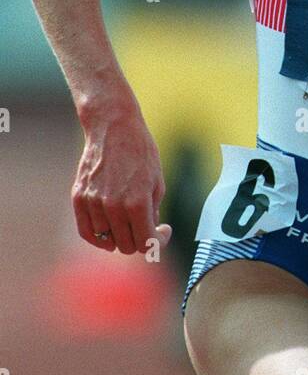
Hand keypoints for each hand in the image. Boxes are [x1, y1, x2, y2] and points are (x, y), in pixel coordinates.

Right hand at [72, 107, 170, 255]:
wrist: (113, 128)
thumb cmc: (140, 152)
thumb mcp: (157, 182)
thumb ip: (152, 212)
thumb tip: (147, 234)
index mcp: (137, 203)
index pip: (145, 242)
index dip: (157, 242)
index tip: (161, 231)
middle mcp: (113, 206)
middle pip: (126, 245)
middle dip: (139, 239)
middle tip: (145, 226)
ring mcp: (93, 203)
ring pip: (106, 241)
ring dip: (119, 236)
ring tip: (128, 221)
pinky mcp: (79, 198)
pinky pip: (87, 231)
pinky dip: (98, 237)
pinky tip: (109, 230)